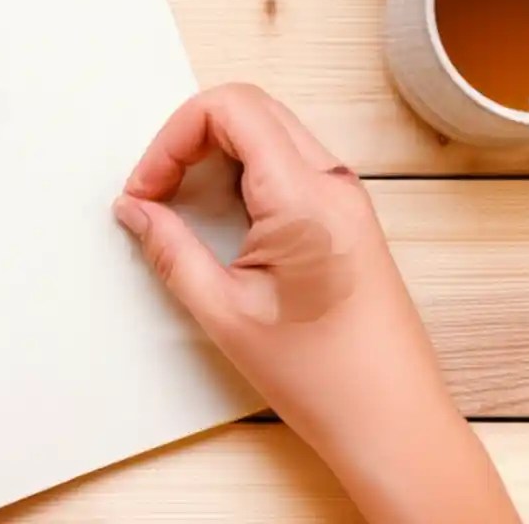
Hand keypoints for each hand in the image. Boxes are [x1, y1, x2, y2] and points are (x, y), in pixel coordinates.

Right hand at [114, 85, 517, 523]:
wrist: (393, 421)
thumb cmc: (324, 378)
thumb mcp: (225, 314)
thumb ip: (171, 250)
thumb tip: (135, 209)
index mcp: (305, 200)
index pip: (231, 109)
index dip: (172, 137)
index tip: (146, 189)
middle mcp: (333, 184)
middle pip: (249, 109)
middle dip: (187, 138)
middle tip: (154, 193)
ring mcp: (345, 197)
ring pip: (268, 131)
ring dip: (214, 154)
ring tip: (180, 209)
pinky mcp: (346, 215)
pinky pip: (286, 164)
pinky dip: (241, 174)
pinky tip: (219, 221)